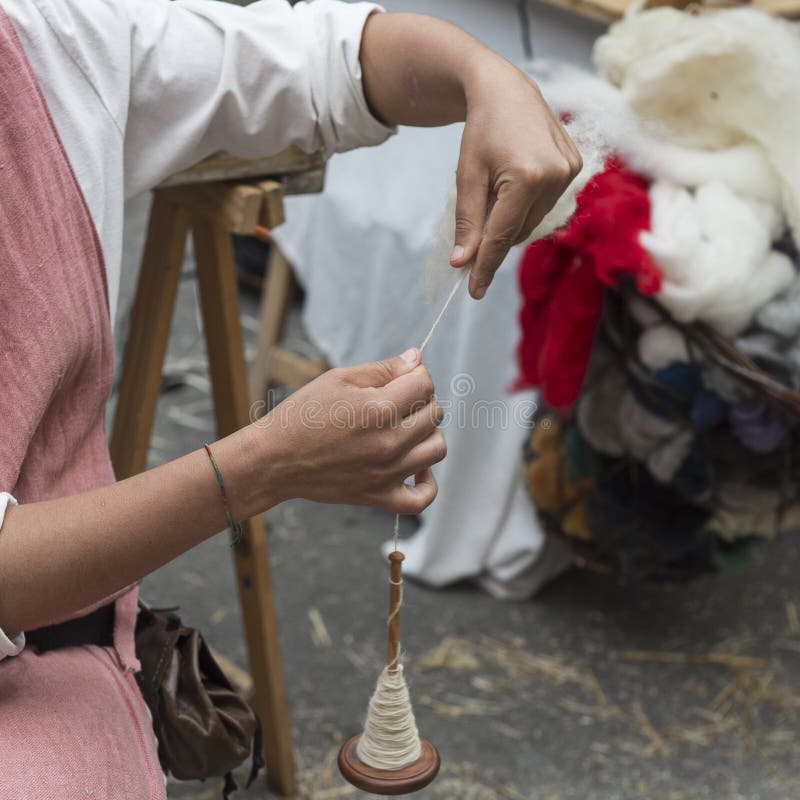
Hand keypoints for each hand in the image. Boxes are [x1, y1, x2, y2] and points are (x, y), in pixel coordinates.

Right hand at [252, 348, 444, 513]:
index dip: (417, 375)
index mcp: (379, 409)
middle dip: (422, 400)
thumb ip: (384, 369)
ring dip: (427, 433)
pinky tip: (416, 467)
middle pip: (435, 414)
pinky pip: (422, 497)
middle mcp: (389, 443)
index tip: (403, 377)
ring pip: (437, 448)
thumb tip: (417, 358)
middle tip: (398, 400)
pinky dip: (427, 483)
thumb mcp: (339, 379)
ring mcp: (387, 473)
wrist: (274, 459)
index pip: (425, 385)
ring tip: (405, 428)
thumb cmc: (303, 415)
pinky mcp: (380, 496)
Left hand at [452, 64, 581, 298]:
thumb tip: (462, 263)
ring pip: (533, 221)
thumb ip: (467, 222)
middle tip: (474, 233)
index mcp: (525, 177)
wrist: (506, 90)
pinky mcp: (576, 167)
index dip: (486, 267)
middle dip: (495, 238)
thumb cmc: (480, 131)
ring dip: (512, 220)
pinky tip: (516, 182)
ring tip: (497, 190)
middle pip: (518, 231)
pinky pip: (546, 205)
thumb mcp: (467, 177)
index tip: (473, 292)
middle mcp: (555, 175)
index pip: (502, 237)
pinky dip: (527, 206)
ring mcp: (570, 171)